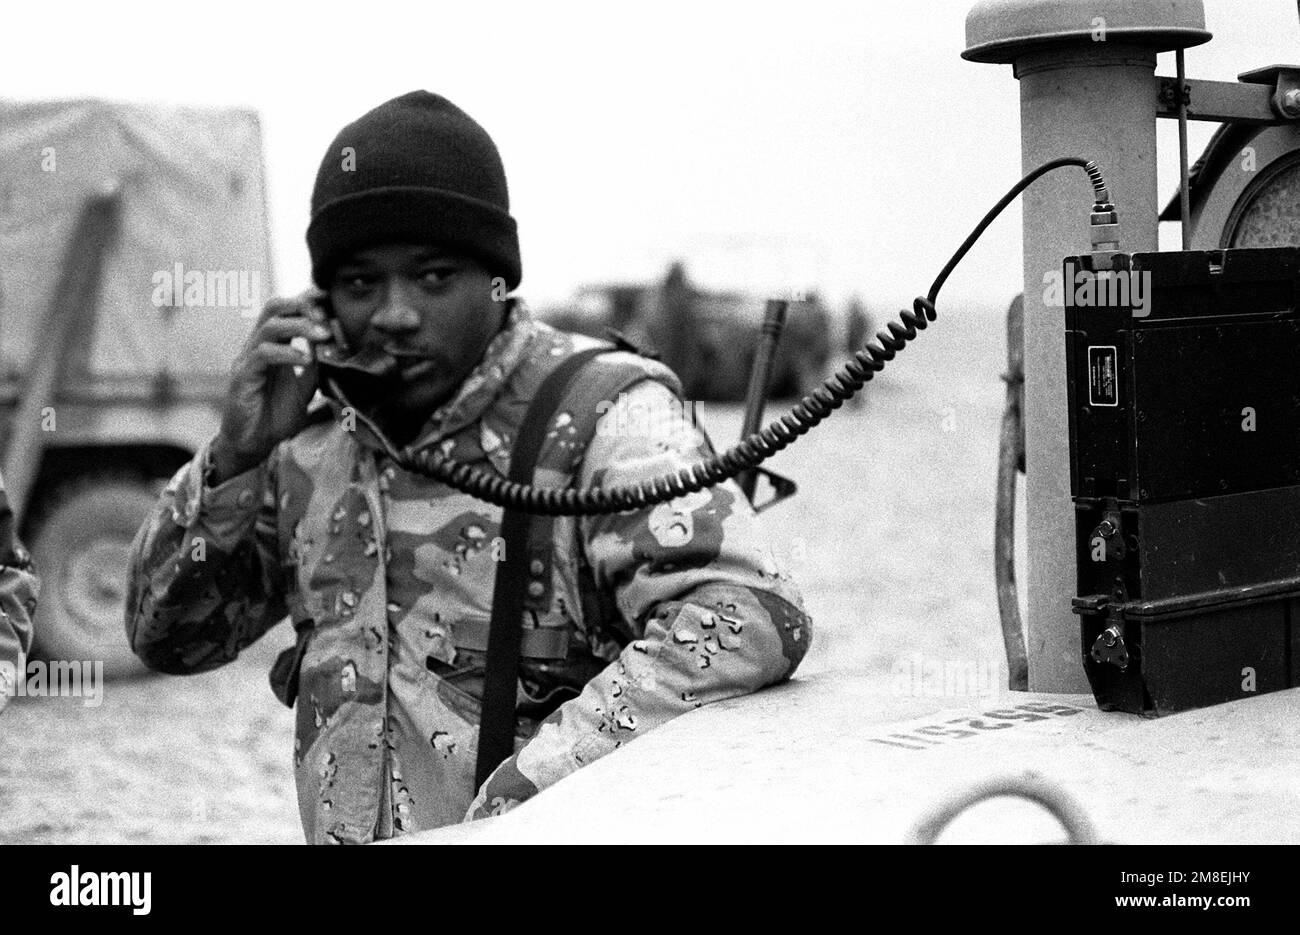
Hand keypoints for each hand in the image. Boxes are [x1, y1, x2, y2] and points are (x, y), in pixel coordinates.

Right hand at [210, 290, 331, 483]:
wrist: (253, 444)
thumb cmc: (275, 415)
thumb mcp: (307, 387)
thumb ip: (319, 367)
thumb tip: (341, 350)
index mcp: (273, 344)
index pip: (287, 309)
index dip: (308, 300)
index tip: (332, 301)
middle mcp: (257, 345)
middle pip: (274, 307)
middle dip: (303, 306)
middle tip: (328, 318)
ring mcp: (247, 359)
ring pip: (270, 326)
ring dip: (300, 326)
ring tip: (323, 335)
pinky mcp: (243, 376)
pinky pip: (263, 354)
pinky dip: (288, 353)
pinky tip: (307, 360)